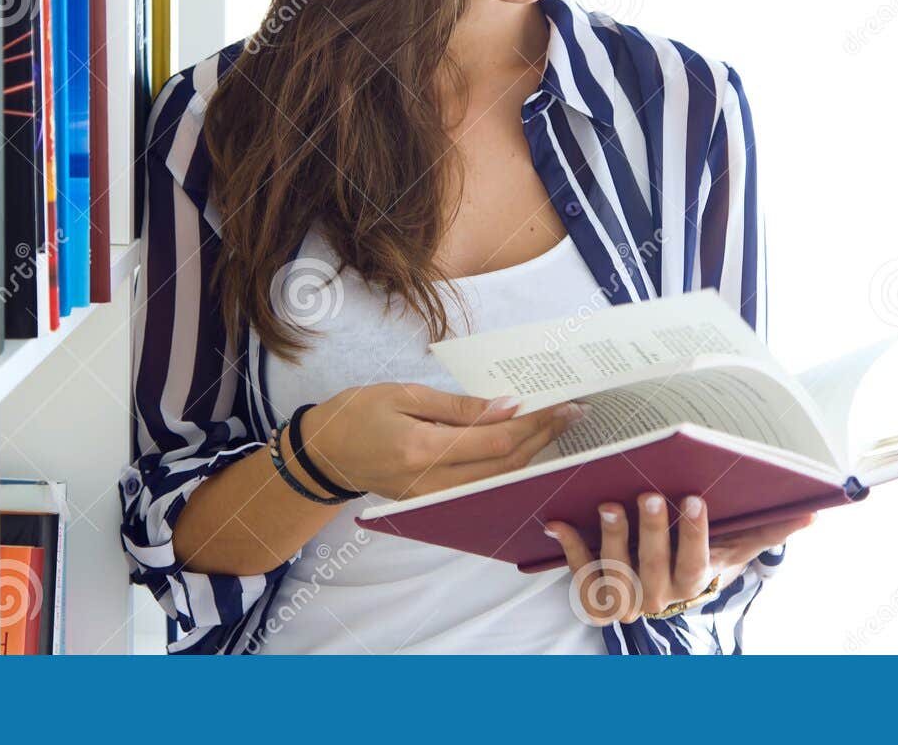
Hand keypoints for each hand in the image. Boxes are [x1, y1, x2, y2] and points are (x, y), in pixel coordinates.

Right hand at [301, 383, 582, 499]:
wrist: (323, 454)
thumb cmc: (357, 414)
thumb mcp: (404, 394)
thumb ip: (458, 407)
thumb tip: (507, 406)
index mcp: (423, 448)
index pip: (497, 439)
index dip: (537, 423)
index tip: (565, 404)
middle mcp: (433, 482)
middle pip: (505, 464)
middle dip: (544, 437)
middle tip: (573, 411)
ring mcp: (434, 498)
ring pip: (498, 479)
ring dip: (532, 453)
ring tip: (557, 426)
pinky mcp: (433, 502)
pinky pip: (482, 486)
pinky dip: (508, 466)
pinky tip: (526, 446)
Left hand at [544, 493, 815, 624]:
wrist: (658, 590)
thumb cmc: (697, 556)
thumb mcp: (732, 547)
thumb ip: (768, 530)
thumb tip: (815, 514)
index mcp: (691, 582)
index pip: (696, 562)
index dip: (694, 533)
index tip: (696, 498)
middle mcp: (657, 596)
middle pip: (653, 565)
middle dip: (651, 531)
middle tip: (648, 495)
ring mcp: (624, 599)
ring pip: (616, 571)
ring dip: (610, 538)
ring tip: (608, 504)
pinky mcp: (595, 597)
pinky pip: (581, 576)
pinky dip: (570, 549)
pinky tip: (557, 521)